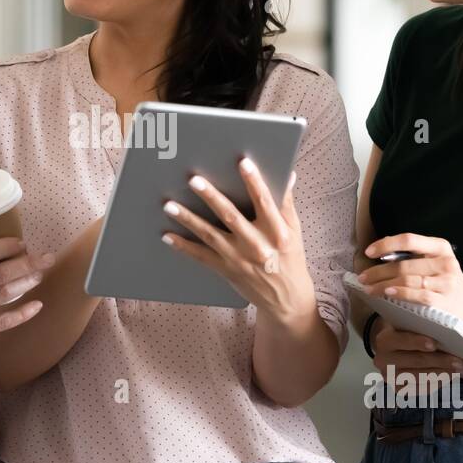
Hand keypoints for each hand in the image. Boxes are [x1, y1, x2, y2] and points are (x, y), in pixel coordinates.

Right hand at [0, 237, 55, 370]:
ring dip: (26, 282)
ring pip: (5, 294)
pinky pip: (3, 322)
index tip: (20, 243)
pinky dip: (22, 314)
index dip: (5, 246)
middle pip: (1, 272)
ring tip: (41, 274)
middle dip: (27, 262)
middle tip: (46, 256)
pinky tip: (37, 306)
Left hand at [161, 158, 314, 326]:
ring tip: (169, 205)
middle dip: (211, 197)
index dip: (255, 182)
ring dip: (188, 219)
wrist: (286, 299)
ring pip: (210, 235)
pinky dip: (183, 246)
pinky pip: (201, 256)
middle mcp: (257, 245)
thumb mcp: (294, 231)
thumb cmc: (290, 258)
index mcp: (277, 232)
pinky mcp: (226, 270)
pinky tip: (167, 235)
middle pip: (231, 216)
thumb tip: (288, 174)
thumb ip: (286, 203)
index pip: (265, 202)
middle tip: (193, 180)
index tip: (243, 163)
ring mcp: (239, 259)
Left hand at [358, 233, 462, 327]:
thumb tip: (379, 252)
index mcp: (440, 247)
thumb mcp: (434, 263)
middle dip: (378, 271)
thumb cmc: (444, 283)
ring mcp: (446, 282)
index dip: (386, 244)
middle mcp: (445, 262)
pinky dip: (399, 293)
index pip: (409, 240)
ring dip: (383, 284)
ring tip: (369, 288)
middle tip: (362, 276)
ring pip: (408, 280)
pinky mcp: (444, 300)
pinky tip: (386, 293)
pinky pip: (417, 295)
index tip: (368, 252)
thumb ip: (412, 256)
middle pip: (404, 264)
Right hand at [370, 319, 462, 380]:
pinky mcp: (398, 389)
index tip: (434, 344)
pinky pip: (421, 389)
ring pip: (421, 377)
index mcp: (385, 340)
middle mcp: (383, 360)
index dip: (418, 342)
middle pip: (416, 361)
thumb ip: (421, 324)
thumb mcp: (408, 324)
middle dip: (441, 361)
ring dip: (443, 374)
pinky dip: (437, 383)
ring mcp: (389, 376)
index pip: (403, 341)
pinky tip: (450, 377)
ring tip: (461, 370)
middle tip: (460, 361)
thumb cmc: (407, 332)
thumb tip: (443, 322)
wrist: (393, 349)